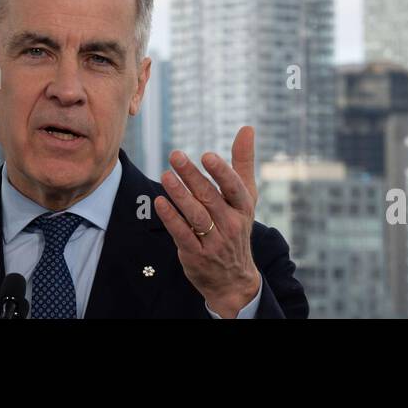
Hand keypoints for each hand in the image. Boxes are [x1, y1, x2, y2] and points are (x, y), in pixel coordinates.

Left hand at [154, 126, 260, 317]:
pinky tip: (160, 203)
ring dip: (179, 195)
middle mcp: (231, 224)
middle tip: (175, 156)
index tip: (207, 156)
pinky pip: (183, 235)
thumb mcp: (245, 197)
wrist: (234, 279)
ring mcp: (214, 242)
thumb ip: (243, 162)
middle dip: (192, 176)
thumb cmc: (237, 226)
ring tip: (165, 176)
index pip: (234, 188)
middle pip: (210, 198)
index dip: (222, 172)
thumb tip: (247, 128)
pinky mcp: (196, 255)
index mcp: (243, 208)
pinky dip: (171, 219)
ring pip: (196, 216)